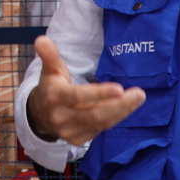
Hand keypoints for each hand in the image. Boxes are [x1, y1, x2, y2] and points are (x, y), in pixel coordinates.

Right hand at [25, 36, 145, 146]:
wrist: (39, 115)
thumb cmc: (51, 86)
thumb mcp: (49, 70)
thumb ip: (49, 55)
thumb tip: (41, 39)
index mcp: (54, 97)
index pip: (79, 96)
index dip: (99, 94)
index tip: (120, 89)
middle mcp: (61, 117)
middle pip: (95, 114)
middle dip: (120, 105)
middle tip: (139, 94)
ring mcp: (70, 131)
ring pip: (101, 123)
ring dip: (123, 112)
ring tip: (138, 98)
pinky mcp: (78, 140)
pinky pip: (101, 129)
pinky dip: (115, 118)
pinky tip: (126, 107)